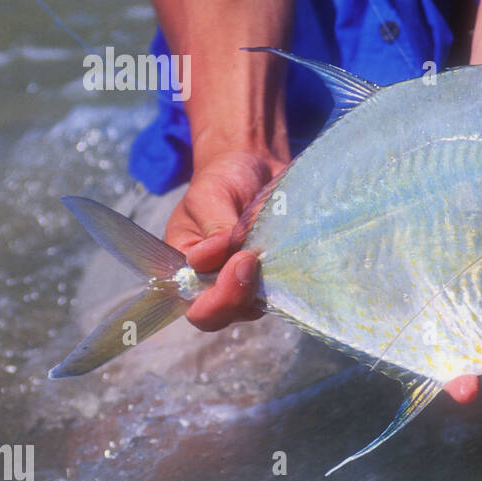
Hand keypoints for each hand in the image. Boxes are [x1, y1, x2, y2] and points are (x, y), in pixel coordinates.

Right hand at [163, 150, 285, 331]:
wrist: (255, 166)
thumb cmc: (223, 181)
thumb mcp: (208, 196)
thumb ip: (211, 228)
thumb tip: (206, 258)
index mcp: (188, 271)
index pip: (198, 308)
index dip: (218, 298)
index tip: (239, 261)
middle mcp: (218, 284)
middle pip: (231, 314)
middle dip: (242, 294)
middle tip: (253, 257)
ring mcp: (250, 282)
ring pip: (260, 305)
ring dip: (268, 284)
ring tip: (273, 248)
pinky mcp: (276, 274)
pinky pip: (284, 288)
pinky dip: (289, 276)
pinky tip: (293, 253)